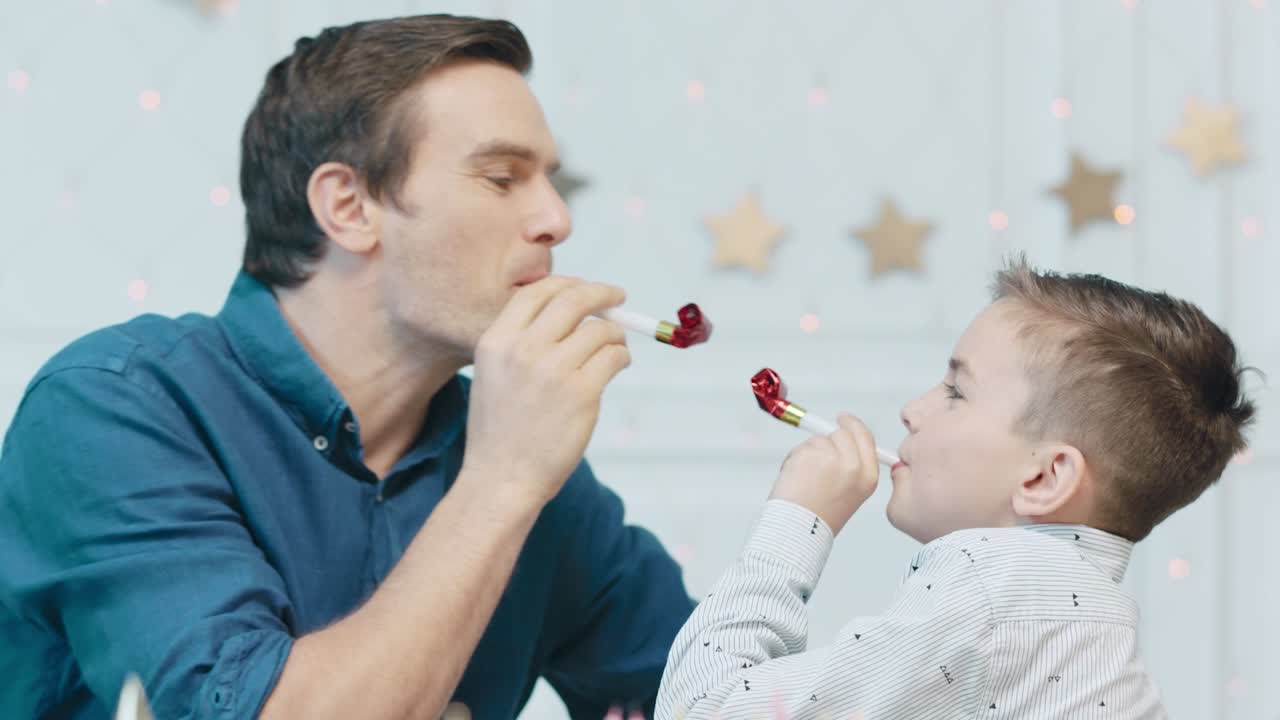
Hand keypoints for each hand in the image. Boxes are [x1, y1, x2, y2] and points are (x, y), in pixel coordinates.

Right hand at [462, 276, 630, 506]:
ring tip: (615, 349)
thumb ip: (523, 341)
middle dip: (602, 294)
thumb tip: (571, 311)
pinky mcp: (582, 392)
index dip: (569, 284)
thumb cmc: (501, 431)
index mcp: (496, 340)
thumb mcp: (494, 373)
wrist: (501, 478)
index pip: (538, 291)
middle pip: (574, 299)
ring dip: (615, 335)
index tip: (587, 289)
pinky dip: (622, 357)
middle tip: (618, 299)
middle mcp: (523, 348)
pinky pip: (614, 356)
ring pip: (601, 329)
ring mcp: (553, 369)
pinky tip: (617, 367)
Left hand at [768, 414, 879, 535]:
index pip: (865, 437)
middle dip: (828, 439)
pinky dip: (796, 459)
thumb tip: (839, 438)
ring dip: (810, 453)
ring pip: (819, 440)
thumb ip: (851, 466)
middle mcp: (854, 466)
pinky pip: (802, 447)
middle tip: (817, 454)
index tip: (844, 419)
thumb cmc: (820, 517)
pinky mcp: (809, 455)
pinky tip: (797, 479)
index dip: (853, 425)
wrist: (799, 528)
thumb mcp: (851, 493)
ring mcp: (831, 458)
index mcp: (868, 476)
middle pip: (842, 433)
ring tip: (807, 480)